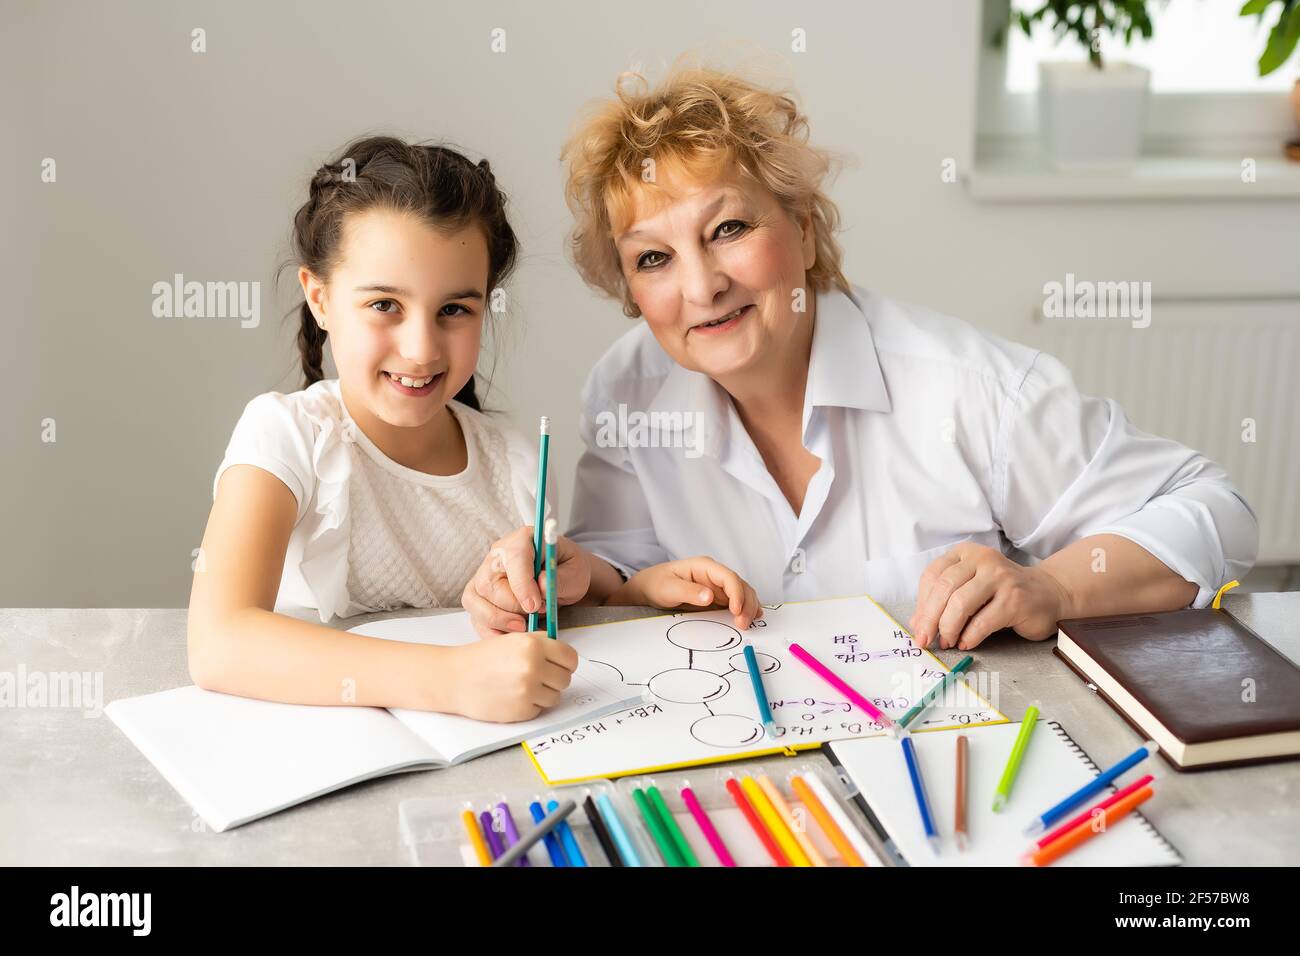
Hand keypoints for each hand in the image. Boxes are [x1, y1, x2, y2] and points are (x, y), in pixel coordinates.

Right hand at [448, 632, 578, 722]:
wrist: (455, 679)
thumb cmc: (482, 659)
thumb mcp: (512, 640)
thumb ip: (540, 644)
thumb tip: (565, 655)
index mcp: (533, 645)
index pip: (570, 658)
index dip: (566, 663)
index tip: (560, 666)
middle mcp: (533, 666)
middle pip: (565, 679)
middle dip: (554, 679)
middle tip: (536, 677)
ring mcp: (528, 690)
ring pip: (555, 697)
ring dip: (543, 694)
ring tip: (521, 687)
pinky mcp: (521, 710)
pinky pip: (539, 709)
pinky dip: (530, 705)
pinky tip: (512, 696)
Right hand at [462, 526, 591, 638]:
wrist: (562, 576)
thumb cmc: (568, 570)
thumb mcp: (575, 572)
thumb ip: (559, 579)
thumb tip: (540, 587)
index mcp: (523, 540)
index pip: (514, 558)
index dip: (522, 585)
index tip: (534, 605)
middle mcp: (497, 554)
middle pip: (489, 584)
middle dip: (512, 607)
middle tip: (535, 614)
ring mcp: (484, 574)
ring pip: (476, 600)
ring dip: (500, 620)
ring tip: (523, 627)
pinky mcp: (479, 594)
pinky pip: (474, 615)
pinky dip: (490, 630)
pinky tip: (509, 635)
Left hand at [611, 556, 762, 629]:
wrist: (650, 588)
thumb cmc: (657, 584)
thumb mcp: (668, 588)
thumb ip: (688, 592)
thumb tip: (709, 597)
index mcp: (704, 566)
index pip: (728, 577)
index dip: (736, 593)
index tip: (736, 610)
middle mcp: (715, 574)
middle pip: (741, 585)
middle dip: (746, 604)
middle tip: (743, 624)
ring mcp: (718, 586)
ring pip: (743, 594)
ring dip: (748, 608)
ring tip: (746, 624)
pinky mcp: (719, 597)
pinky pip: (737, 602)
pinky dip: (746, 609)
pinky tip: (751, 618)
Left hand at [908, 542, 1071, 650]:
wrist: (1048, 594)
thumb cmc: (1001, 593)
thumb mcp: (969, 588)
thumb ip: (943, 601)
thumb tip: (917, 624)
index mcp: (965, 553)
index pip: (933, 576)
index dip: (922, 604)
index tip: (918, 628)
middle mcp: (983, 559)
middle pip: (944, 588)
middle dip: (930, 619)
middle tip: (926, 640)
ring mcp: (1001, 577)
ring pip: (961, 604)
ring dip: (948, 628)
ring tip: (947, 642)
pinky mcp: (1015, 599)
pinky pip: (983, 621)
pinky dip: (969, 636)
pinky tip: (965, 643)